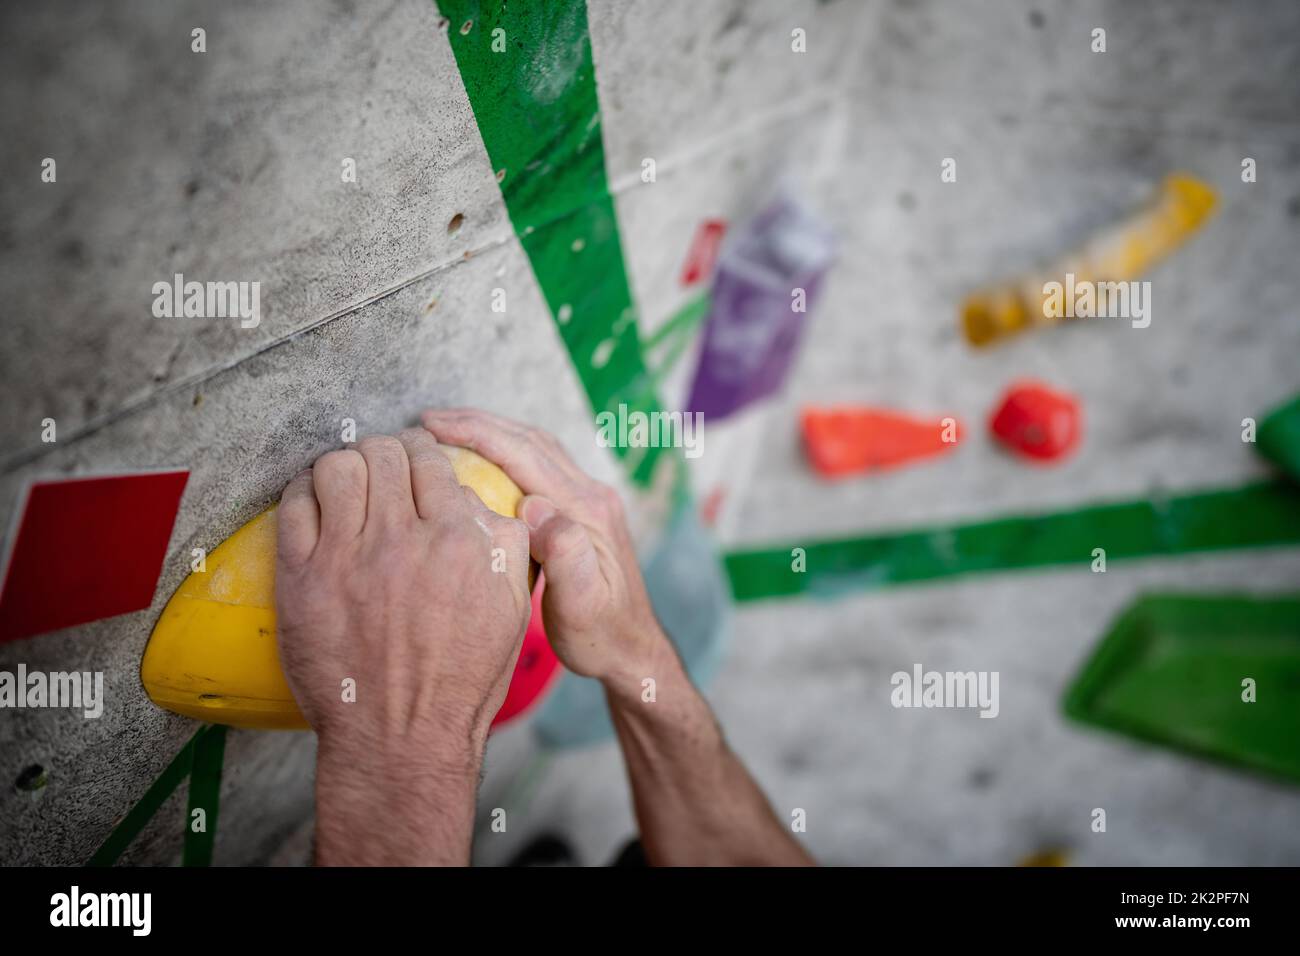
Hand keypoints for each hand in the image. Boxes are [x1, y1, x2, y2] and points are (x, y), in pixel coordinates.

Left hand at [274, 428, 530, 863]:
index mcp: (458, 539)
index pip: (432, 459)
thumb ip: (507, 542)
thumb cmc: (462, 678)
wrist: (402, 736)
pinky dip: (304, 493)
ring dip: (344, 466)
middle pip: (383, 454)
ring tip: (348, 481)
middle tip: (382, 467)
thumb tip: (480, 499)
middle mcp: (402, 538)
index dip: (422, 450)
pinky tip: (315, 503)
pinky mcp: (302, 578)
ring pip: (336, 468)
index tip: (416, 456)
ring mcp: (347, 556)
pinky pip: (295, 506)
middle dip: (384, 452)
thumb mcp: (512, 606)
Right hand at [421, 408, 667, 686]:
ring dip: (493, 432)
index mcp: (587, 511)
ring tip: (447, 429)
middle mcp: (591, 496)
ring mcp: (589, 500)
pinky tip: (480, 460)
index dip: (477, 434)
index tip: (433, 426)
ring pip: (536, 448)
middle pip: (531, 441)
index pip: (526, 456)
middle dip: (478, 424)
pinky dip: (506, 452)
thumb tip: (532, 507)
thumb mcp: (581, 605)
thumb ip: (563, 555)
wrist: (630, 650)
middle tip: (428, 420)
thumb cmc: (600, 636)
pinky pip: (540, 465)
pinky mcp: (582, 510)